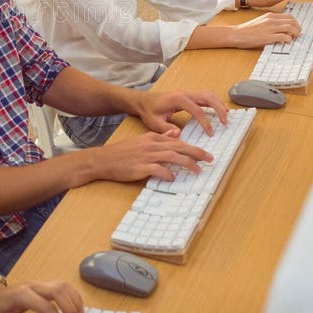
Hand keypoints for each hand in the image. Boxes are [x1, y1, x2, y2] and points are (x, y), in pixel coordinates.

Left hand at [0, 281, 83, 312]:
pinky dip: (73, 297)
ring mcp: (39, 283)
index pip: (46, 307)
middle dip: (71, 311)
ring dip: (75, 303)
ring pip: (63, 286)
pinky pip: (63, 286)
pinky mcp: (44, 284)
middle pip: (59, 291)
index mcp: (22, 295)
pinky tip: (77, 311)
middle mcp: (33, 285)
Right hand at [97, 128, 214, 183]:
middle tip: (209, 158)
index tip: (203, 153)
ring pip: (172, 157)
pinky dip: (167, 174)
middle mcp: (151, 145)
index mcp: (152, 138)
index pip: (177, 141)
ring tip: (197, 170)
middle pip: (178, 147)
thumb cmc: (122, 152)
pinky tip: (173, 178)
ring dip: (187, 163)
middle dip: (196, 152)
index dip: (192, 147)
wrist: (103, 160)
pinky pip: (158, 170)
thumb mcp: (141, 140)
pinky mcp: (140, 167)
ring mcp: (146, 156)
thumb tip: (175, 134)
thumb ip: (159, 137)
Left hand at [132, 89, 227, 135]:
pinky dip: (214, 102)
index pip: (197, 109)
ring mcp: (187, 92)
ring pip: (208, 94)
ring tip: (226, 117)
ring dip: (218, 104)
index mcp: (177, 99)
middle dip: (218, 109)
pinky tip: (219, 110)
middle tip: (225, 123)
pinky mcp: (189, 95)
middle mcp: (184, 93)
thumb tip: (179, 134)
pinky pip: (205, 96)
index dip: (205, 121)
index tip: (211, 133)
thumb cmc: (149, 111)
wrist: (143, 101)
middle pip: (207, 97)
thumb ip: (166, 129)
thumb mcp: (154, 123)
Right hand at [229, 12, 300, 47]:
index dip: (295, 23)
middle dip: (297, 28)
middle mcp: (271, 20)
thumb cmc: (246, 30)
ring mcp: (269, 28)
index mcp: (269, 16)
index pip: (289, 17)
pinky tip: (286, 42)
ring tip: (294, 38)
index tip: (296, 29)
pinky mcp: (267, 37)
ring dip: (295, 33)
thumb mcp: (260, 22)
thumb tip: (281, 30)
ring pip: (290, 28)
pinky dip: (288, 39)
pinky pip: (283, 37)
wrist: (236, 34)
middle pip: (291, 21)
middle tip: (297, 34)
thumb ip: (270, 23)